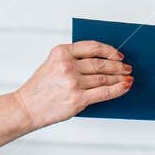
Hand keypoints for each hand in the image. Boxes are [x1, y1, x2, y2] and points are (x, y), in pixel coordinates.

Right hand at [14, 41, 130, 129]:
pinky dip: (118, 89)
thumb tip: (102, 62)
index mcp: (61, 52)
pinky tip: (124, 86)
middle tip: (126, 68)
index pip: (92, 47)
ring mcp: (73, 83)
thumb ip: (73, 59)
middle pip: (101, 63)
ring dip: (119, 78)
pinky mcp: (78, 99)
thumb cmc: (40, 88)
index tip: (117, 54)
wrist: (27, 107)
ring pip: (104, 78)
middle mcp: (67, 65)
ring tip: (127, 78)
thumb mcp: (52, 64)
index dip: (109, 50)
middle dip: (117, 66)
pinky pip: (104, 92)